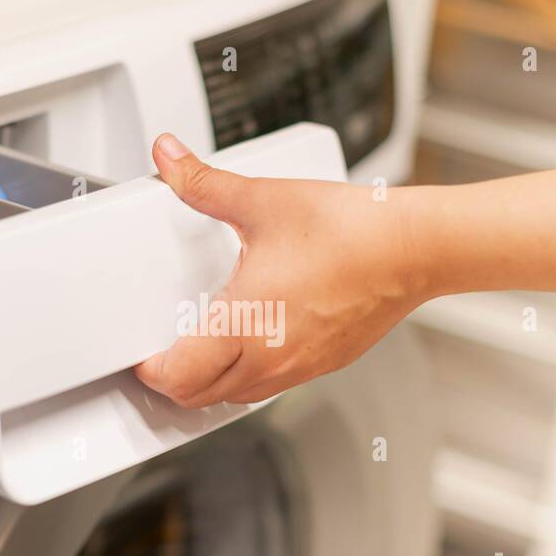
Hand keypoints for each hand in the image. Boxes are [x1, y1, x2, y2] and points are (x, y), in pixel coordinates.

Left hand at [134, 133, 425, 408]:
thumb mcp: (262, 201)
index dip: (150, 370)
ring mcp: (299, 367)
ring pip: (237, 397)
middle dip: (174, 383)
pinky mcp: (324, 364)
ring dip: (211, 383)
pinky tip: (252, 343)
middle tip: (161, 355)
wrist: (413, 249)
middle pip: (201, 397)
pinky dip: (249, 376)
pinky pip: (272, 386)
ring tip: (200, 351)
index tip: (141, 353)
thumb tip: (168, 158)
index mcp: (244, 325)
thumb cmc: (350, 232)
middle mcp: (270, 358)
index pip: (177, 376)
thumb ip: (204, 183)